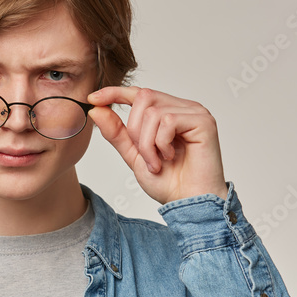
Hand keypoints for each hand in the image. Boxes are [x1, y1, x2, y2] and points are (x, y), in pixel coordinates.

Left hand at [86, 86, 227, 204]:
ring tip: (157, 162)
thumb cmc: (169, 182)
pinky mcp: (203, 121)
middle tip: (145, 156)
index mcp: (169, 112)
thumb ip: (117, 133)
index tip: (93, 99)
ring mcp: (195, 112)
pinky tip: (170, 158)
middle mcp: (183, 108)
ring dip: (147, 143)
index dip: (115, 92)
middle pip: (144, 97)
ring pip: (154, 112)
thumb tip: (96, 109)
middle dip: (135, 130)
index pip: (139, 93)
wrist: (190, 204)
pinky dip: (161, 143)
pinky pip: (168, 120)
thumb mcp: (133, 155)